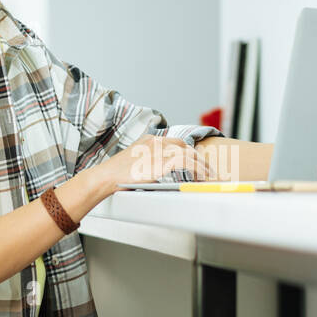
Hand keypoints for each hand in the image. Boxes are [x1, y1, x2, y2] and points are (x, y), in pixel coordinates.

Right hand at [94, 134, 217, 194]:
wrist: (107, 176)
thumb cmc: (117, 174)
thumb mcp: (133, 161)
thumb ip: (147, 161)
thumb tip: (156, 170)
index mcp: (149, 139)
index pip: (175, 141)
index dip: (188, 150)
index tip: (196, 159)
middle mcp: (157, 141)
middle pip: (185, 146)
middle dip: (198, 157)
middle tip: (207, 168)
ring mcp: (160, 150)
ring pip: (189, 154)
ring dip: (201, 165)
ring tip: (208, 175)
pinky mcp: (163, 161)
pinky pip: (187, 163)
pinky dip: (197, 169)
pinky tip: (201, 177)